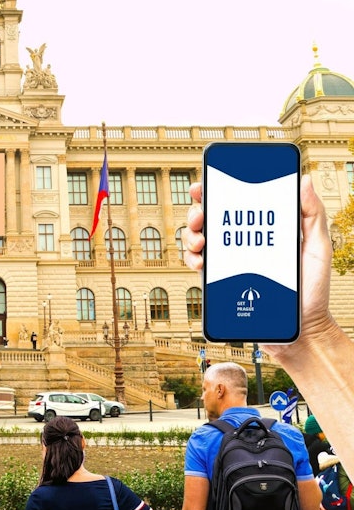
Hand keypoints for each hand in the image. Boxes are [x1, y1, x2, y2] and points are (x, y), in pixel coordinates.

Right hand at [184, 175, 338, 356]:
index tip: (203, 186)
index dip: (214, 190)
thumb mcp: (318, 247)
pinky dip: (190, 259)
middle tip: (200, 216)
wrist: (300, 329)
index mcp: (260, 228)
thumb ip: (312, 214)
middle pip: (209, 218)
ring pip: (196, 239)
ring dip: (190, 235)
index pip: (234, 202)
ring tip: (200, 242)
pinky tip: (201, 262)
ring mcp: (228, 261)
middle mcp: (240, 242)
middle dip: (196, 211)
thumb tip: (304, 180)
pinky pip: (196, 265)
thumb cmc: (313, 289)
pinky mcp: (219, 281)